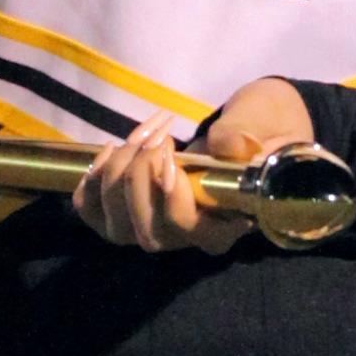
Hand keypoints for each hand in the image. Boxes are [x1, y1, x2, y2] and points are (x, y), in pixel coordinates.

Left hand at [68, 80, 314, 251]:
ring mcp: (155, 225)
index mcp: (227, 222)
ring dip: (116, 176)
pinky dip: (91, 182)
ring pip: (118, 228)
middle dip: (139, 181)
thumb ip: (245, 132)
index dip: (174, 200)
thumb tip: (232, 144)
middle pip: (149, 235)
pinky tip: (111, 149)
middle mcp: (189, 235)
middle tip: (157, 139)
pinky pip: (93, 213)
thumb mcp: (263, 120)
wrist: (250, 122)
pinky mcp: (128, 211)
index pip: (193, 232)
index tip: (171, 155)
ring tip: (140, 138)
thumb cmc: (262, 123)